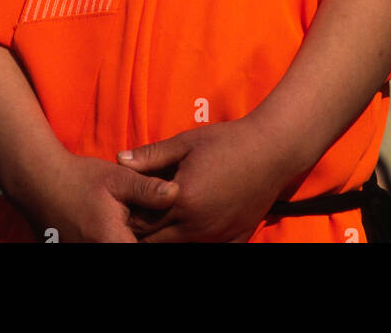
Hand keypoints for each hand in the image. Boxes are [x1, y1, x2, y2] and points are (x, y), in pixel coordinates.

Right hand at [24, 154, 178, 243]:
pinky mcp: (75, 251)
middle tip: (134, 217)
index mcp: (112, 243)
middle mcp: (97, 254)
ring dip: (126, 239)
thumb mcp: (118, 178)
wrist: (39, 182)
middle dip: (140, 238)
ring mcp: (84, 254)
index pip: (145, 250)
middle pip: (132, 248)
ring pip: (116, 248)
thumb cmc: (80, 178)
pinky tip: (111, 222)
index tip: (158, 226)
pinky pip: (102, 247)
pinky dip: (112, 238)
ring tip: (123, 219)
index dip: (155, 239)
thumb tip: (176, 194)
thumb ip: (148, 190)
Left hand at [116, 116, 296, 243]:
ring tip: (163, 219)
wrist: (271, 151)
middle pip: (155, 240)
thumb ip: (151, 155)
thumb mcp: (186, 142)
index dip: (129, 214)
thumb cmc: (227, 142)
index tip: (123, 206)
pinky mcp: (234, 240)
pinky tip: (189, 226)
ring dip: (166, 237)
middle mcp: (197, 224)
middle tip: (139, 215)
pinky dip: (192, 242)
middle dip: (143, 230)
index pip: (141, 220)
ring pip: (177, 248)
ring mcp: (216, 236)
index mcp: (181, 199)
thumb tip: (119, 160)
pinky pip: (204, 249)